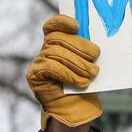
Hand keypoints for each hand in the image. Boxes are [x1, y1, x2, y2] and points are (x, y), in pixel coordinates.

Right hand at [27, 15, 101, 131]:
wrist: (75, 109)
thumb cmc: (83, 84)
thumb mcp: (88, 64)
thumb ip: (87, 51)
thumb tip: (97, 42)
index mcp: (57, 43)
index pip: (53, 26)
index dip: (62, 22)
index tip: (77, 25)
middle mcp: (45, 50)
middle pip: (58, 38)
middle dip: (80, 46)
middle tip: (96, 56)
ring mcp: (38, 61)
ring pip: (56, 52)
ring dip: (78, 63)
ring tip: (92, 74)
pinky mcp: (34, 74)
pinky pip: (50, 67)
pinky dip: (68, 74)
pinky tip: (80, 82)